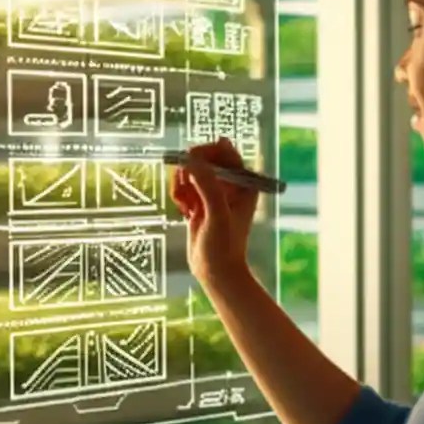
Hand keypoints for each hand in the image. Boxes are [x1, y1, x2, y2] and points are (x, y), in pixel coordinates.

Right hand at [169, 138, 257, 286]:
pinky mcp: (200, 201)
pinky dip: (179, 195)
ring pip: (190, 171)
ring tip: (185, 205)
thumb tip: (191, 159)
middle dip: (190, 170)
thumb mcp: (217, 214)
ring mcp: (214, 192)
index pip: (225, 151)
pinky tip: (184, 212)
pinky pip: (184, 186)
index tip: (190, 159)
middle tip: (185, 187)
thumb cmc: (223, 246)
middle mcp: (230, 184)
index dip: (206, 152)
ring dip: (182, 184)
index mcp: (244, 182)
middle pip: (204, 158)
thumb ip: (207, 185)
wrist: (215, 272)